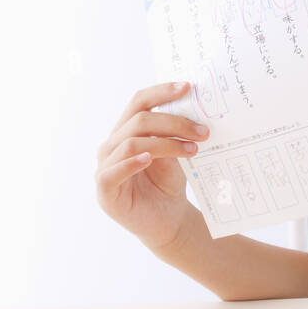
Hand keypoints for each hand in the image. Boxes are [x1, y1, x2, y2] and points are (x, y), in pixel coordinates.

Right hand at [94, 81, 208, 248]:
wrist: (167, 221)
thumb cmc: (168, 185)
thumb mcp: (175, 154)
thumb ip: (175, 133)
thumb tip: (194, 108)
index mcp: (126, 130)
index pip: (139, 102)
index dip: (161, 92)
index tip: (187, 87)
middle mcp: (112, 144)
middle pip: (139, 121)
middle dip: (174, 122)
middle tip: (202, 131)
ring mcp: (104, 166)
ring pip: (131, 143)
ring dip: (165, 143)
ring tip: (192, 149)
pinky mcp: (104, 189)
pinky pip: (113, 170)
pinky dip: (132, 162)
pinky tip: (149, 159)